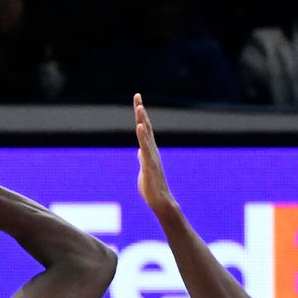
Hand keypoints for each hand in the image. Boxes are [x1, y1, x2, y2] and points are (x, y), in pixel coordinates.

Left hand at [134, 94, 174, 212]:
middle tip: (137, 96)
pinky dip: (143, 137)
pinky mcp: (149, 165)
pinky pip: (145, 149)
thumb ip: (142, 158)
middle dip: (141, 111)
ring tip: (139, 107)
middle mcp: (152, 150)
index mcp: (149, 151)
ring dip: (142, 121)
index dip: (140, 115)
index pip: (144, 129)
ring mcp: (151, 157)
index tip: (138, 101)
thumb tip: (139, 151)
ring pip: (146, 136)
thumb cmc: (152, 188)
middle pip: (146, 127)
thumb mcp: (144, 169)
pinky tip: (139, 127)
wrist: (160, 202)